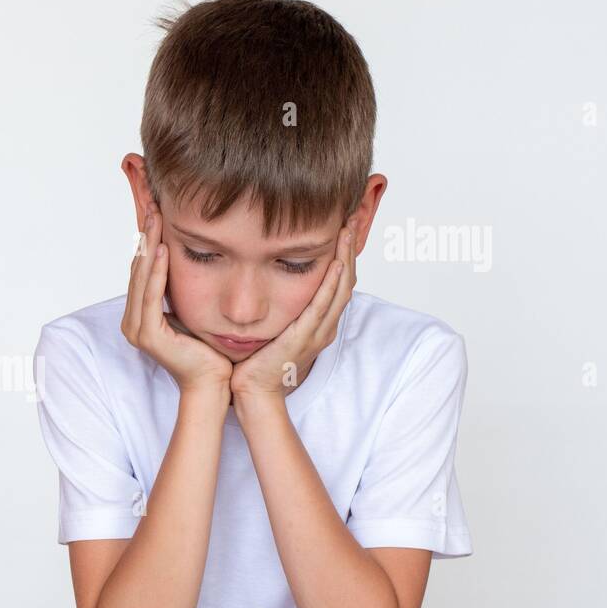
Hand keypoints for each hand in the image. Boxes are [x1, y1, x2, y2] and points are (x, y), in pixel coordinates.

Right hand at [121, 200, 233, 396]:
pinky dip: (156, 272)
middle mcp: (133, 321)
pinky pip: (151, 297)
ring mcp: (137, 329)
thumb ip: (183, 289)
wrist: (212, 382)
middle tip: (153, 207)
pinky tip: (163, 250)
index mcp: (140, 314)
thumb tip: (190, 257)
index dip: (148, 241)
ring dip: (149, 248)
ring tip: (155, 220)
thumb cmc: (207, 350)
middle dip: (145, 238)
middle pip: (137, 270)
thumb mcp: (193, 309)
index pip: (142, 271)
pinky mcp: (148, 335)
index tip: (157, 213)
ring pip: (141, 279)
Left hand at [229, 223, 357, 398]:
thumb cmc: (256, 360)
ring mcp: (317, 332)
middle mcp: (324, 325)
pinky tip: (336, 264)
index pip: (338, 279)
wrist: (252, 390)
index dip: (344, 250)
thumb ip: (278, 303)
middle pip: (346, 278)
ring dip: (346, 257)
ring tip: (349, 229)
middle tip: (354, 217)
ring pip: (340, 288)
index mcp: (319, 320)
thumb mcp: (274, 323)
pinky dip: (330, 284)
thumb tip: (266, 275)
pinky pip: (322, 307)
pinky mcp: (304, 338)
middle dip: (350, 246)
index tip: (344, 223)